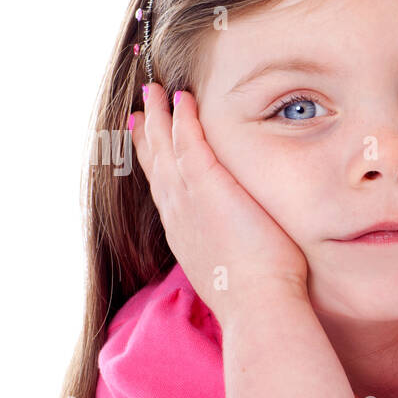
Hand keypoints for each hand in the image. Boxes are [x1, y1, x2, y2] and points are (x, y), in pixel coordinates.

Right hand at [130, 84, 310, 325]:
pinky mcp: (208, 186)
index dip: (154, 163)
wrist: (255, 307)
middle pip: (155, 163)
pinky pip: (189, 141)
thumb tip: (250, 257)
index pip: (165, 189)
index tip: (146, 141)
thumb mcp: (234, 273)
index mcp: (185, 234)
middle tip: (140, 107)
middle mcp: (178, 214)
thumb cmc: (256, 300)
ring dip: (159, 116)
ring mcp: (188, 199)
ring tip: (154, 91)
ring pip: (165, 146)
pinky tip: (183, 97)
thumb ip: (235, 255)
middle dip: (147, 133)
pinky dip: (183, 118)